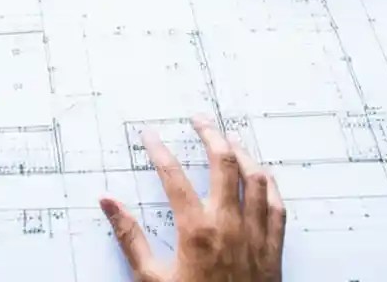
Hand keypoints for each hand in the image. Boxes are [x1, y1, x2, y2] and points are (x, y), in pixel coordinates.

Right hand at [100, 116, 284, 281]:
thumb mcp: (150, 278)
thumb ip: (129, 236)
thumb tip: (107, 202)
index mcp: (196, 229)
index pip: (173, 176)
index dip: (159, 150)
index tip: (150, 135)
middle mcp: (229, 225)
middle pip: (224, 163)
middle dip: (210, 134)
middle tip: (199, 120)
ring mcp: (255, 235)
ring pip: (257, 178)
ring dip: (243, 153)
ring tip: (230, 140)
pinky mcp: (274, 249)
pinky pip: (278, 207)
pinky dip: (271, 186)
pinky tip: (263, 177)